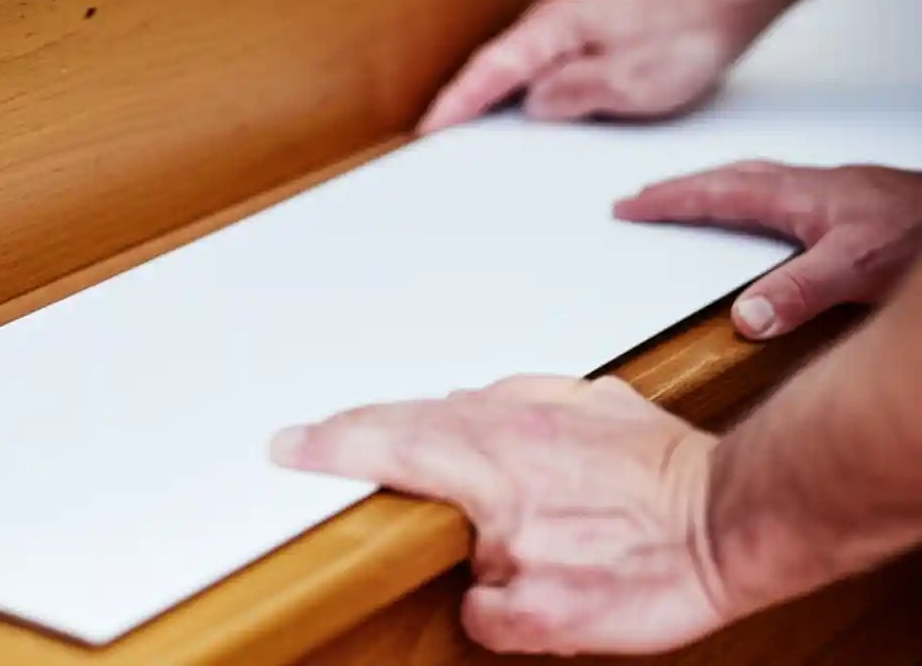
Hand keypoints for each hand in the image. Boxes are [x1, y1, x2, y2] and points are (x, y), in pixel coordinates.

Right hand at [271, 375, 732, 654]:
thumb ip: (486, 608)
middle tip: (323, 436)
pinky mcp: (588, 399)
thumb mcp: (547, 621)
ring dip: (420, 419)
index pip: (379, 444)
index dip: (324, 446)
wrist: (730, 520)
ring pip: (460, 402)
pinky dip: (486, 412)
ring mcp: (549, 403)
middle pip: (407, 412)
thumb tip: (475, 595)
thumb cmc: (649, 565)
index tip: (288, 446)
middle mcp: (507, 422)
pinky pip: (517, 396)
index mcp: (481, 468)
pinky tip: (489, 426)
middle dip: (355, 425)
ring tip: (394, 433)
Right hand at [417, 0, 783, 132]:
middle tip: (432, 140)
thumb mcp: (628, 80)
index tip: (428, 130)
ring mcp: (568, 32)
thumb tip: (534, 106)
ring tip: (463, 136)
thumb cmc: (685, 33)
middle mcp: (553, 26)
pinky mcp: (586, 42)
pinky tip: (520, 116)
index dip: (454, 104)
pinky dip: (519, 95)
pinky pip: (538, 73)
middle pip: (490, 70)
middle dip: (459, 105)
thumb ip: (571, 94)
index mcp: (551, 30)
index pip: (487, 72)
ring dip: (487, 101)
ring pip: (512, 72)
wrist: (726, 3)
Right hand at [615, 162, 921, 339]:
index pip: (717, 192)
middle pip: (732, 178)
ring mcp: (837, 195)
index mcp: (801, 197)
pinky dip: (756, 200)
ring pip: (761, 182)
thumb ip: (798, 292)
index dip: (669, 199)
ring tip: (693, 199)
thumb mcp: (859, 269)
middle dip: (684, 187)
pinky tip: (770, 220)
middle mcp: (816, 189)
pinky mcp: (855, 209)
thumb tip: (745, 317)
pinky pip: (785, 195)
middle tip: (648, 196)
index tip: (631, 204)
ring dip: (719, 188)